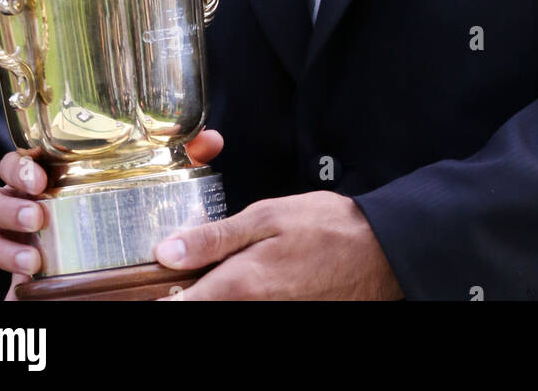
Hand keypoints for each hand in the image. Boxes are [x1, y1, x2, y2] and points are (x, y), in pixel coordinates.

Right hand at [0, 130, 224, 299]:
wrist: (120, 283)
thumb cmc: (131, 226)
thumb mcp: (157, 193)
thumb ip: (178, 165)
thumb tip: (210, 140)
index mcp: (63, 172)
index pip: (30, 151)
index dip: (25, 157)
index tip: (42, 171)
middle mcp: (36, 196)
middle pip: (0, 178)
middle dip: (11, 187)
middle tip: (38, 203)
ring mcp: (21, 229)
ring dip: (5, 223)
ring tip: (36, 240)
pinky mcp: (17, 262)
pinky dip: (4, 254)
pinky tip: (31, 266)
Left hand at [153, 191, 403, 300]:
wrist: (381, 255)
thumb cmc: (327, 228)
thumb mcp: (267, 216)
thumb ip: (214, 237)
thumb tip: (165, 252)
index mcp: (238, 286)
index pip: (179, 307)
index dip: (161, 296)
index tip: (156, 283)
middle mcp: (249, 314)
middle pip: (200, 311)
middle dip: (186, 295)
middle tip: (184, 276)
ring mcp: (269, 322)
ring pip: (223, 312)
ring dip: (213, 295)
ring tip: (214, 275)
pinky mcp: (286, 320)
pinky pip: (247, 313)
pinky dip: (239, 299)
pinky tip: (247, 282)